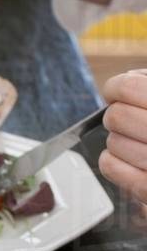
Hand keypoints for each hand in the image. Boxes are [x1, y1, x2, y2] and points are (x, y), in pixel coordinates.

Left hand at [100, 71, 146, 203]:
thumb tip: (127, 83)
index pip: (129, 87)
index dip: (117, 87)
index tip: (117, 91)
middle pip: (117, 117)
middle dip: (117, 115)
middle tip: (128, 117)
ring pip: (114, 142)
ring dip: (119, 140)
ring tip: (137, 139)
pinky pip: (112, 168)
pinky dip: (112, 160)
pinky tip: (127, 156)